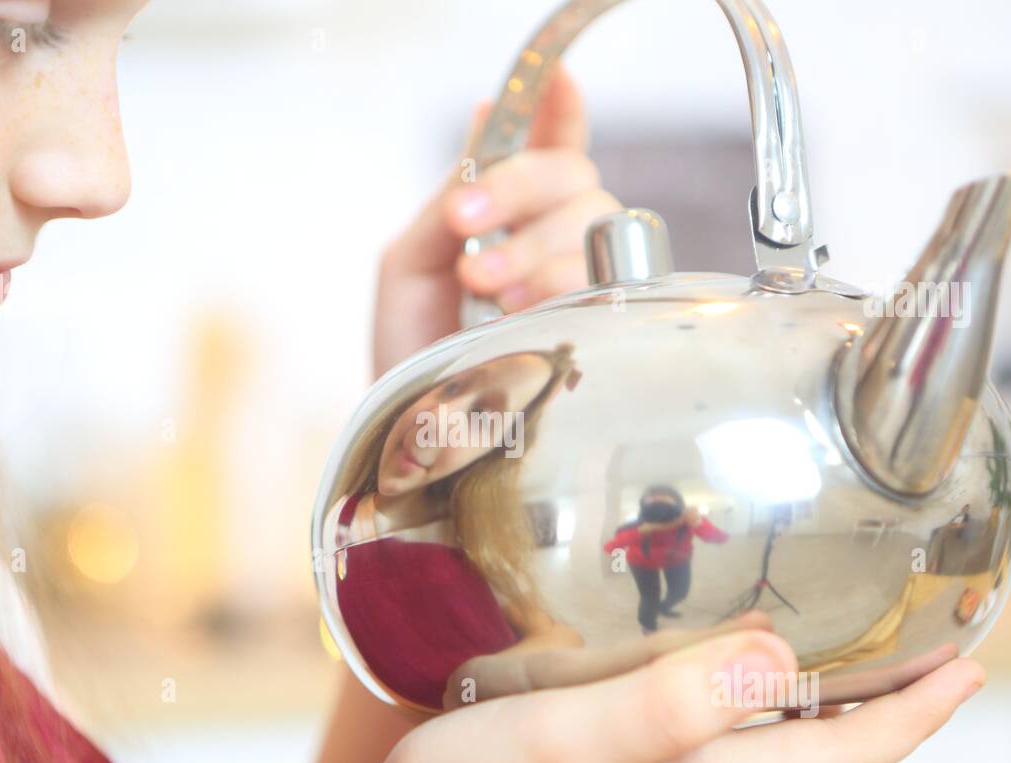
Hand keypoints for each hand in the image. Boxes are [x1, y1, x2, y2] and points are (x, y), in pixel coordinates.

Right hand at [329, 629, 984, 762]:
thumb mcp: (568, 745)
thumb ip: (669, 705)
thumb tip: (776, 659)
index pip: (835, 757)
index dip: (910, 718)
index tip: (966, 671)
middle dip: (887, 721)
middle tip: (931, 670)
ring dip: (829, 722)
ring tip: (853, 675)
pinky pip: (719, 760)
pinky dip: (756, 723)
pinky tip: (728, 693)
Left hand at [372, 65, 620, 377]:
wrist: (411, 435)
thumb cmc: (408, 352)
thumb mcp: (412, 262)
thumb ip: (450, 196)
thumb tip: (485, 114)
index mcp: (511, 221)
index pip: (554, 149)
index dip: (561, 110)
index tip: (560, 80)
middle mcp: (555, 246)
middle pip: (577, 179)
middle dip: (519, 189)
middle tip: (463, 225)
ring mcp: (581, 287)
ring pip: (593, 227)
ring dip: (531, 248)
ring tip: (480, 288)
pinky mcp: (598, 332)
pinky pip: (601, 284)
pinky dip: (553, 287)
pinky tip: (515, 309)